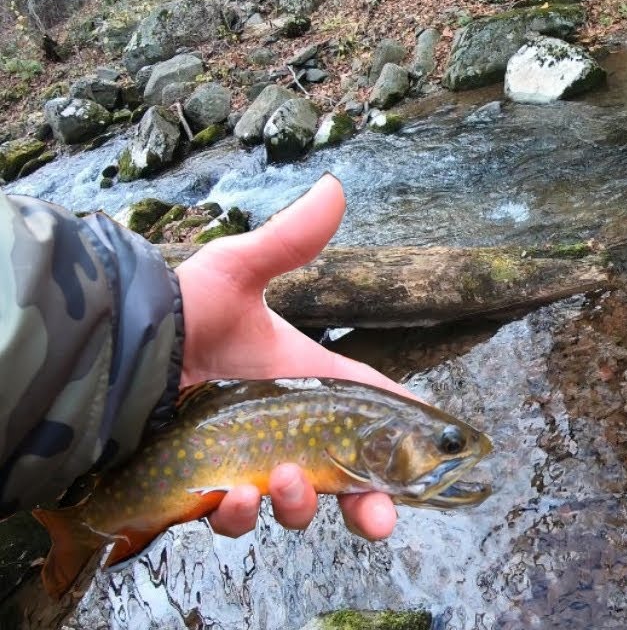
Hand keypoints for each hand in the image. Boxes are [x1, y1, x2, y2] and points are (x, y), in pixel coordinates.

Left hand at [175, 173, 410, 541]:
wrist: (111, 353)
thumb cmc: (177, 309)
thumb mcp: (236, 272)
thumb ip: (289, 241)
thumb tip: (334, 187)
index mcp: (304, 379)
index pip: (368, 404)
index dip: (403, 427)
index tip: (435, 449)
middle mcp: (284, 427)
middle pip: (345, 478)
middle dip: (371, 505)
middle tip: (381, 518)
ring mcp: (247, 461)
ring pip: (295, 504)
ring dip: (301, 504)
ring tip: (286, 482)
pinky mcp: (206, 489)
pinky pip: (237, 517)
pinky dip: (243, 513)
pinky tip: (235, 494)